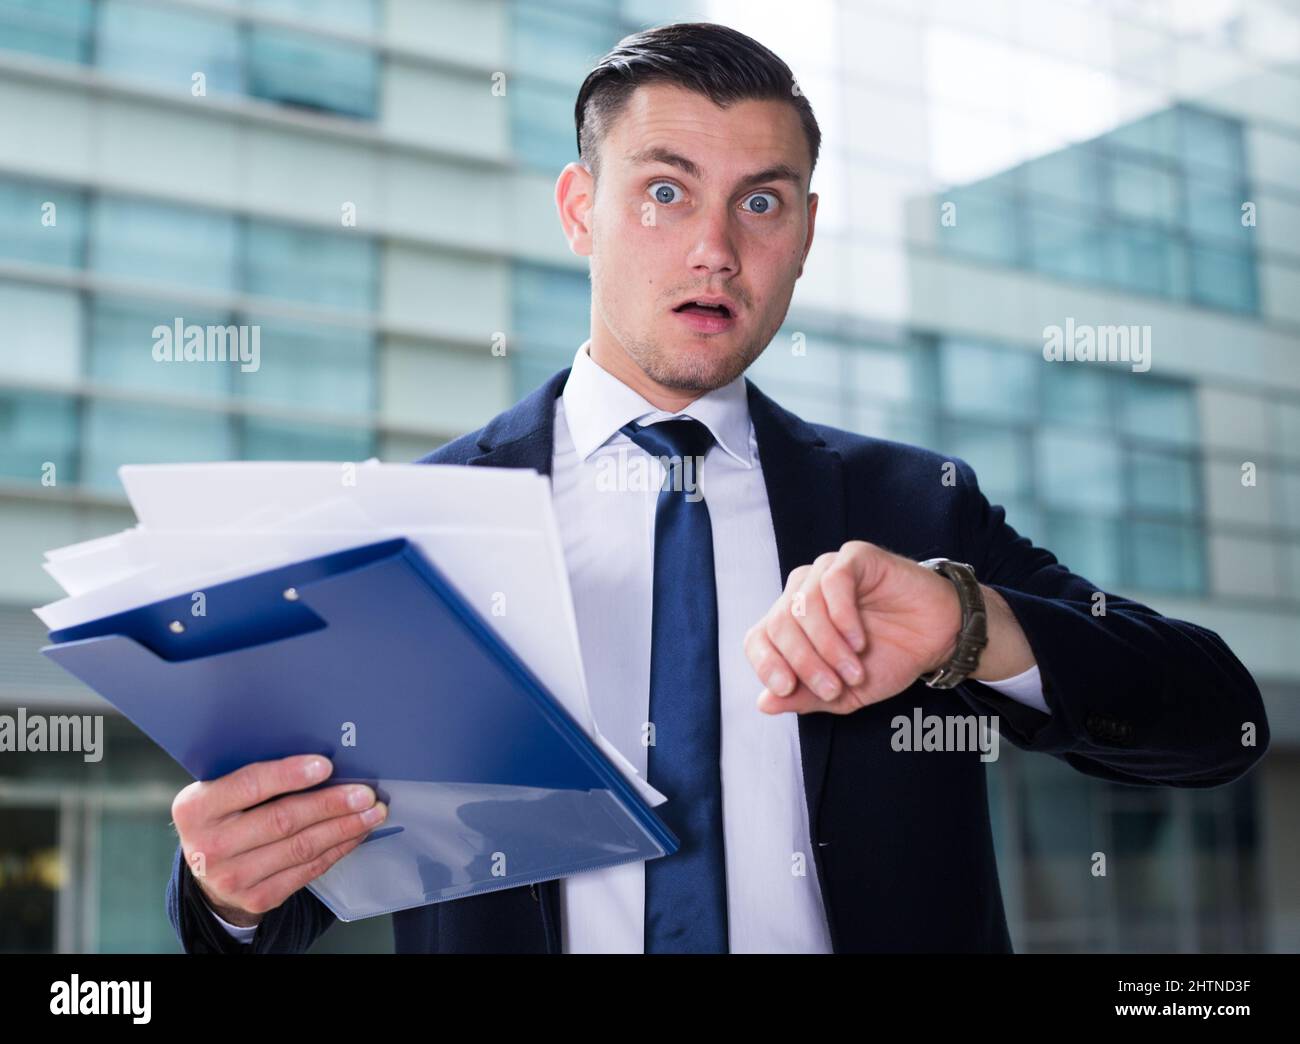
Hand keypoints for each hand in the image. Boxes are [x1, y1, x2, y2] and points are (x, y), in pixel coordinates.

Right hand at [170, 754, 387, 927]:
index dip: (290, 775)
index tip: (326, 765)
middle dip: (330, 804)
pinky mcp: (257, 898)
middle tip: (365, 793)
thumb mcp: (222, 792)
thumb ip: (254, 777)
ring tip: (372, 812)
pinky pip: (307, 870)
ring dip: (343, 828)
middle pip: (282, 820)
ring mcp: (232, 877)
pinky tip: (355, 834)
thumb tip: (319, 759)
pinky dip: (337, 849)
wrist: (209, 870)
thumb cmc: (225, 815)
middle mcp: (209, 846)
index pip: (249, 785)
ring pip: (300, 847)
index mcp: (195, 808)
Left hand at [744, 541, 963, 714]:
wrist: (937, 640)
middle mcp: (801, 593)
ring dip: (827, 646)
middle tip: (834, 687)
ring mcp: (825, 571)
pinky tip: (859, 639)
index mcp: (791, 624)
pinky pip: (834, 581)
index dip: (765, 664)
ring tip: (854, 669)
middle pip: (777, 623)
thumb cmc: (888, 660)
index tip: (786, 688)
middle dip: (804, 662)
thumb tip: (763, 703)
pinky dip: (843, 617)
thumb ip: (804, 697)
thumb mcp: (843, 693)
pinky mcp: (853, 557)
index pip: (756, 638)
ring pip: (803, 604)